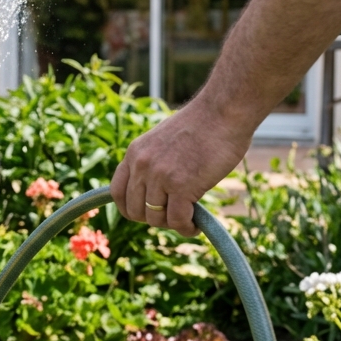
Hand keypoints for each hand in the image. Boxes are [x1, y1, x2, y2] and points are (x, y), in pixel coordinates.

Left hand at [111, 101, 253, 236]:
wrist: (223, 112)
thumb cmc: (202, 126)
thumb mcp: (163, 141)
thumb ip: (153, 163)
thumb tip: (156, 193)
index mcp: (134, 153)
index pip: (117, 192)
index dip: (130, 209)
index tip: (146, 213)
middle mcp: (141, 165)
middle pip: (134, 210)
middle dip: (153, 218)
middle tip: (174, 215)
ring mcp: (159, 175)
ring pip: (155, 218)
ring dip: (172, 224)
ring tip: (188, 220)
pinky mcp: (181, 185)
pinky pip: (177, 220)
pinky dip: (186, 228)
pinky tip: (196, 225)